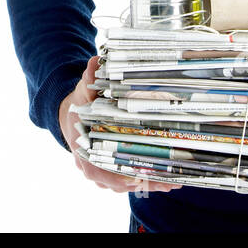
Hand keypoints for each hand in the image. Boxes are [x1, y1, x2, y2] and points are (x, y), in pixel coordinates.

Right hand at [58, 55, 179, 193]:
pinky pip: (131, 180)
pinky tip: (168, 179)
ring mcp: (102, 171)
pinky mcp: (112, 171)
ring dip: (150, 183)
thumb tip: (94, 63)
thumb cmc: (80, 105)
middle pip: (119, 182)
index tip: (139, 177)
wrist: (72, 117)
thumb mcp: (83, 91)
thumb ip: (89, 79)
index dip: (119, 175)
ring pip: (128, 183)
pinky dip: (148, 180)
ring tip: (174, 181)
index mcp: (82, 149)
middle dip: (145, 181)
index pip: (99, 169)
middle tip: (170, 180)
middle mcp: (92, 165)